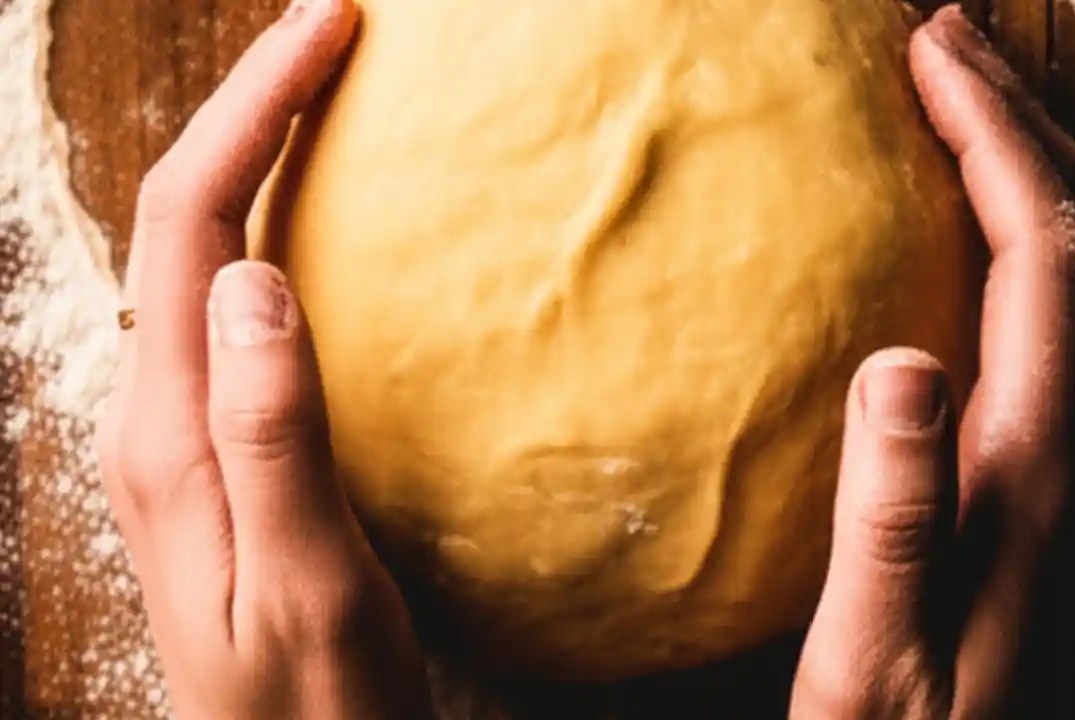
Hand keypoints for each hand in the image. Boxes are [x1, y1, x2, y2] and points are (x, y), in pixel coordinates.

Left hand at [95, 1, 425, 716]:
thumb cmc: (310, 705)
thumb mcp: (301, 582)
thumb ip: (273, 434)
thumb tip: (256, 275)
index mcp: (169, 432)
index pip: (193, 225)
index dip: (254, 112)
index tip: (330, 30)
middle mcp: (159, 416)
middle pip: (183, 219)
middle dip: (251, 108)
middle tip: (333, 33)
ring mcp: (186, 433)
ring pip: (201, 257)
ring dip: (256, 160)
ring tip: (324, 100)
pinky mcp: (223, 451)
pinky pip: (233, 309)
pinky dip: (274, 232)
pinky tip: (317, 228)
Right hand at [790, 6, 1074, 717]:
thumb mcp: (874, 662)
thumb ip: (891, 521)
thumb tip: (899, 364)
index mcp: (1044, 472)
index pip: (1046, 256)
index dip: (993, 139)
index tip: (927, 58)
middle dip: (1021, 115)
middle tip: (943, 37)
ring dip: (1041, 160)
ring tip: (966, 99)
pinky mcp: (1073, 474)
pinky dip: (1043, 230)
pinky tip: (988, 225)